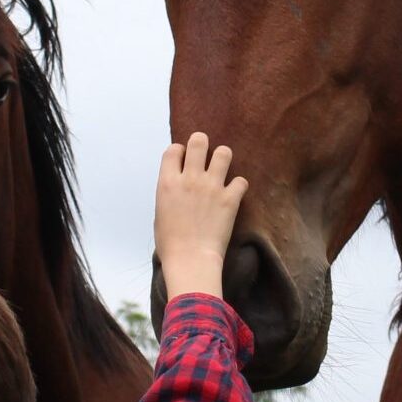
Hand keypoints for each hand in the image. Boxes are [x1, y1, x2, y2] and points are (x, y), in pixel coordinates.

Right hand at [155, 132, 247, 301]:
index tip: (184, 161)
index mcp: (168, 182)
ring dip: (223, 159)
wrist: (190, 260)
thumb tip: (178, 187)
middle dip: (202, 144)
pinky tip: (234, 194)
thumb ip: (170, 193)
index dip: (180, 152)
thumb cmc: (170, 244)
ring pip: (224, 153)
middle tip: (205, 156)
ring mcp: (211, 187)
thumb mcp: (160, 213)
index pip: (174, 149)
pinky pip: (241, 180)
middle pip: (199, 141)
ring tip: (222, 169)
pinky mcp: (230, 199)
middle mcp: (190, 178)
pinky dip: (239, 186)